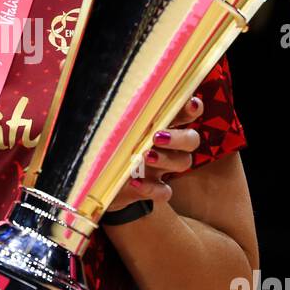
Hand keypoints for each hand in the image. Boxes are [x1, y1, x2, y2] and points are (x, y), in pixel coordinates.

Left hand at [107, 94, 203, 211]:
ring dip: (166, 159)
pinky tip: (134, 181)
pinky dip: (151, 188)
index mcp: (160, 125)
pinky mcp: (154, 190)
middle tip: (157, 137)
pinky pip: (164, 191)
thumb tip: (120, 97)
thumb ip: (123, 115)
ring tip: (144, 156)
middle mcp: (168, 146)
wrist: (97, 181)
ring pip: (182, 162)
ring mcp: (162, 169)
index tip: (189, 104)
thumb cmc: (107, 146)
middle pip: (191, 139)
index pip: (185, 113)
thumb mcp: (113, 128)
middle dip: (179, 137)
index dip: (192, 108)